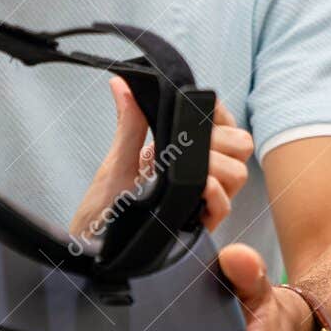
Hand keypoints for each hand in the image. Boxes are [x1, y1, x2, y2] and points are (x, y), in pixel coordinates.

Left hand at [69, 77, 253, 239]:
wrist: (90, 246)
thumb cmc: (103, 206)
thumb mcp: (117, 161)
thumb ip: (129, 123)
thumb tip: (121, 84)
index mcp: (183, 153)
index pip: (222, 123)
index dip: (217, 113)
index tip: (199, 111)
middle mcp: (197, 174)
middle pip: (239, 145)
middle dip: (221, 139)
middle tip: (191, 147)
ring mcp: (200, 200)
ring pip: (238, 173)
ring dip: (218, 165)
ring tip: (190, 170)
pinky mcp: (196, 226)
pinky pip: (224, 207)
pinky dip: (215, 193)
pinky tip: (199, 188)